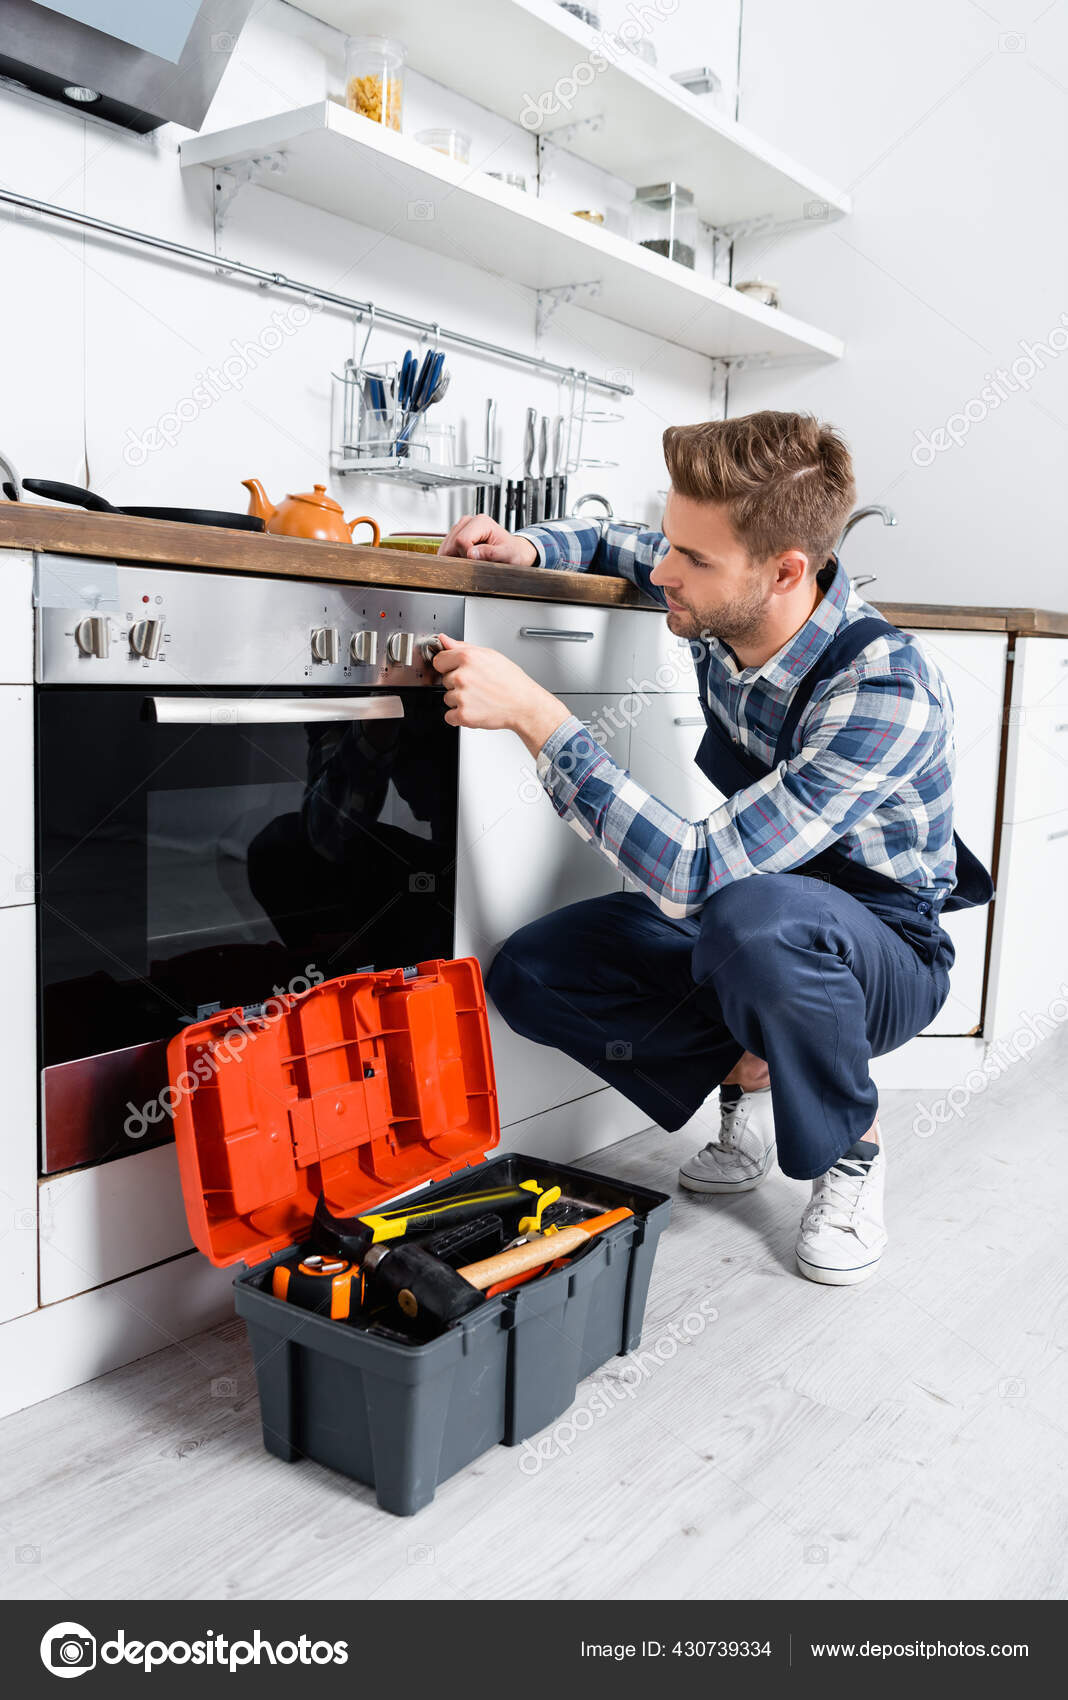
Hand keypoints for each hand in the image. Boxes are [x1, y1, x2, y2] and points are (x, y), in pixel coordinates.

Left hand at [432, 635, 569, 752]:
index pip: (439, 661)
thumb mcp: (489, 655)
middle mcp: (462, 676)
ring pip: (447, 699)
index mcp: (467, 658)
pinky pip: (449, 716)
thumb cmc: (511, 681)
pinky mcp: (463, 715)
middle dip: (457, 684)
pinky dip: (460, 716)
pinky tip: (476, 709)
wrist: (524, 705)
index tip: (458, 671)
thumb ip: (462, 647)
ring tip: (480, 698)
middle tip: (478, 686)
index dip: (448, 666)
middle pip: (444, 681)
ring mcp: (461, 696)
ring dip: (459, 701)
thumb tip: (443, 640)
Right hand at [438, 514, 538, 566]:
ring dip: (455, 558)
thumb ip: (490, 553)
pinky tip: (466, 560)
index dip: (465, 556)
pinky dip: (454, 558)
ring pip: (446, 547)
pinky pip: (447, 549)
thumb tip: (471, 554)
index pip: (461, 540)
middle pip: (451, 544)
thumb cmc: (513, 552)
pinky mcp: (456, 535)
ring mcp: (461, 527)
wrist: (514, 551)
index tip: (476, 563)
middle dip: (459, 558)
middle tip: (475, 564)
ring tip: (472, 561)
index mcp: (481, 522)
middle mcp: (468, 521)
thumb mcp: (507, 554)